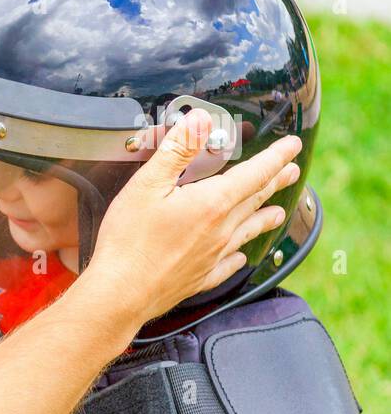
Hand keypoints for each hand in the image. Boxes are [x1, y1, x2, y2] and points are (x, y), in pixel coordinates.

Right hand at [88, 108, 301, 325]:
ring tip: (278, 212)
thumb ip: (177, 151)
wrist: (121, 293)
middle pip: (256, 200)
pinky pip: (229, 264)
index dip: (276, 157)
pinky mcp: (201, 277)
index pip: (255, 173)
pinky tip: (240, 256)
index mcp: (211, 203)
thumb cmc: (129, 240)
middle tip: (292, 172)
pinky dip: (239, 256)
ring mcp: (213, 256)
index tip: (292, 147)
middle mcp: (221, 230)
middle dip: (275, 182)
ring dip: (265, 217)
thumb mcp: (147, 186)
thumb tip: (201, 121)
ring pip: (248, 231)